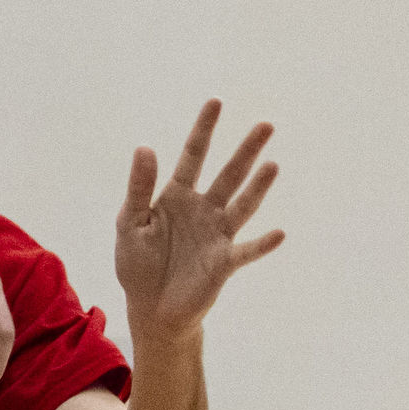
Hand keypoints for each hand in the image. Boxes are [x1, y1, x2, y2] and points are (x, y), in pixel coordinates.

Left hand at [113, 101, 283, 335]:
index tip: (216, 102)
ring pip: (242, 205)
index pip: (193, 156)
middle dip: (245, 151)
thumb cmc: (138, 263)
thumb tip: (145, 148)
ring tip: (272, 165)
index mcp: (176, 196)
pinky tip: (279, 233)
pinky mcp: (223, 262)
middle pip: (227, 174)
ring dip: (257, 187)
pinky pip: (246, 251)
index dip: (204, 130)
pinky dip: (262, 244)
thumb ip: (139, 188)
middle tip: (265, 125)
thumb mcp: (129, 224)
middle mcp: (203, 209)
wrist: (149, 307)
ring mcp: (216, 234)